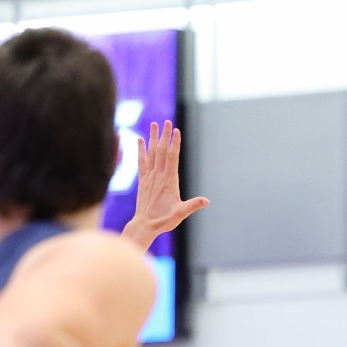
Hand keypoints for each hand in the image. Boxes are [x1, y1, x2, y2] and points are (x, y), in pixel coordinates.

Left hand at [123, 121, 208, 249]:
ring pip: (151, 153)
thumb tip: (207, 201)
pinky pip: (141, 161)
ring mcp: (149, 176)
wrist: (144, 225)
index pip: (172, 157)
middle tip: (166, 121)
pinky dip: (141, 150)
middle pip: (161, 151)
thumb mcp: (181, 213)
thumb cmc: (164, 220)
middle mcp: (158, 175)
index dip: (174, 143)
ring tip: (154, 124)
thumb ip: (193, 205)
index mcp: (169, 180)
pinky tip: (140, 140)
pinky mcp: (142, 180)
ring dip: (153, 138)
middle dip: (164, 135)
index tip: (176, 130)